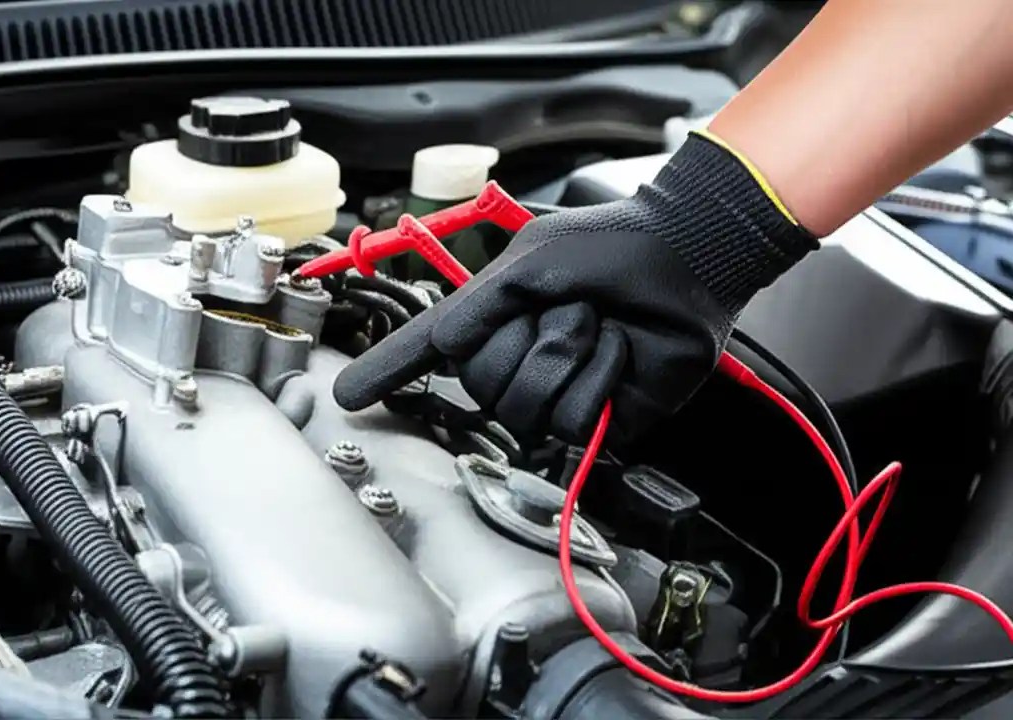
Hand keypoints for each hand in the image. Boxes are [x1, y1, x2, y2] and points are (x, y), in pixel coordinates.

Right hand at [334, 134, 816, 444]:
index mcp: (495, 318)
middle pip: (481, 385)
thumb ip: (479, 306)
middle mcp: (518, 360)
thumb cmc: (614, 245)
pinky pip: (573, 422)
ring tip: (596, 322)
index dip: (387, 373)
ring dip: (565, 354)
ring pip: (525, 409)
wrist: (685, 258)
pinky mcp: (599, 420)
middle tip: (567, 303)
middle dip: (527, 337)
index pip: (429, 353)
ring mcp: (557, 392)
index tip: (346, 396)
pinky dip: (599, 377)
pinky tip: (619, 350)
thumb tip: (445, 342)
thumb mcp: (532, 262)